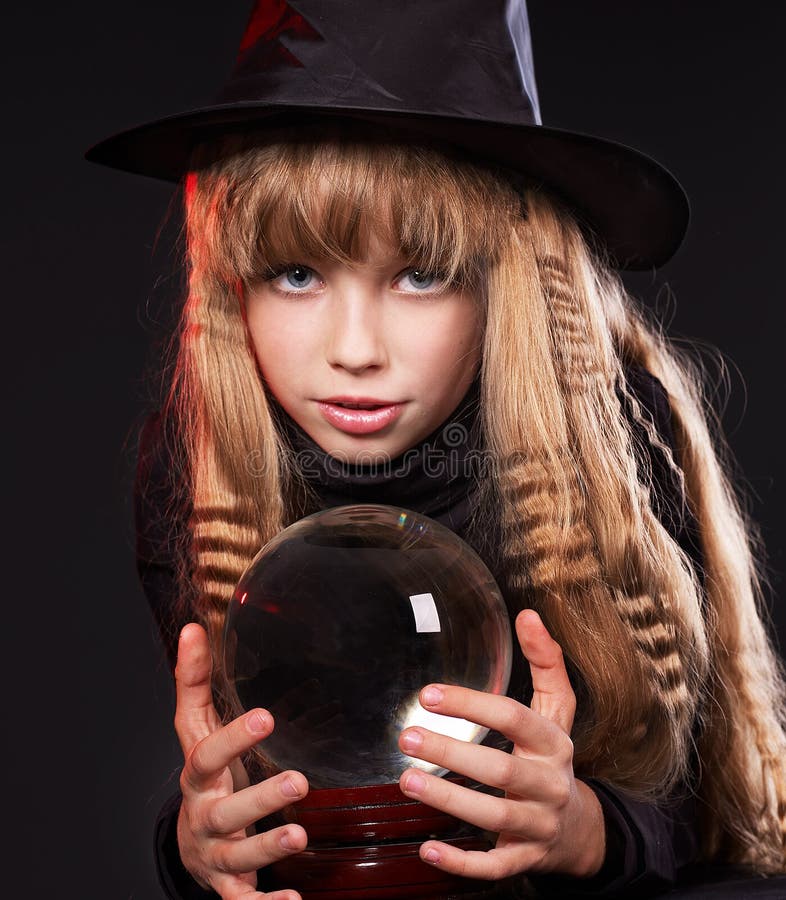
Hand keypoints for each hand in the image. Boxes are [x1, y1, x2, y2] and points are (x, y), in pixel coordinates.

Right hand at [174, 623, 308, 898]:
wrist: (191, 844)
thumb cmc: (204, 776)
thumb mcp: (197, 730)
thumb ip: (196, 682)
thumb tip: (192, 628)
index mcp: (198, 774)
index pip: (208, 754)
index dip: (234, 737)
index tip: (266, 717)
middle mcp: (204, 814)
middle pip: (225, 808)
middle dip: (259, 797)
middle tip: (299, 781)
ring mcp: (215, 853)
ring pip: (238, 855)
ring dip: (267, 847)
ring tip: (299, 834)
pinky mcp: (228, 885)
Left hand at [397, 609, 605, 880]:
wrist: (582, 830)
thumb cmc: (554, 757)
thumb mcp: (559, 710)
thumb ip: (546, 662)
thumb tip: (528, 614)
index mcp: (553, 743)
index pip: (515, 719)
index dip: (473, 705)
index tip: (429, 695)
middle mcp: (549, 784)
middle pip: (502, 770)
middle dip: (452, 754)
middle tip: (407, 737)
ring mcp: (539, 825)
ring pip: (496, 818)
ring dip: (449, 800)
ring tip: (406, 781)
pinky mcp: (525, 859)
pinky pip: (495, 867)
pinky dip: (462, 862)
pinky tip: (426, 849)